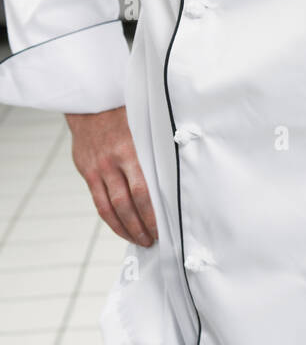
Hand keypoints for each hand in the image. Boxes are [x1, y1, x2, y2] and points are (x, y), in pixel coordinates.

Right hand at [66, 107, 158, 247]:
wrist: (91, 105)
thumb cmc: (126, 117)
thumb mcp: (144, 127)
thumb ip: (156, 151)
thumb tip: (179, 176)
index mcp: (132, 150)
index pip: (144, 190)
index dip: (153, 213)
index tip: (166, 226)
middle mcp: (113, 161)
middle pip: (128, 203)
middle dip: (142, 225)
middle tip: (155, 239)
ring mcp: (98, 168)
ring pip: (112, 208)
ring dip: (127, 228)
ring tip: (141, 240)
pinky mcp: (87, 172)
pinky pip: (99, 203)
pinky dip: (111, 220)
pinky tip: (122, 229)